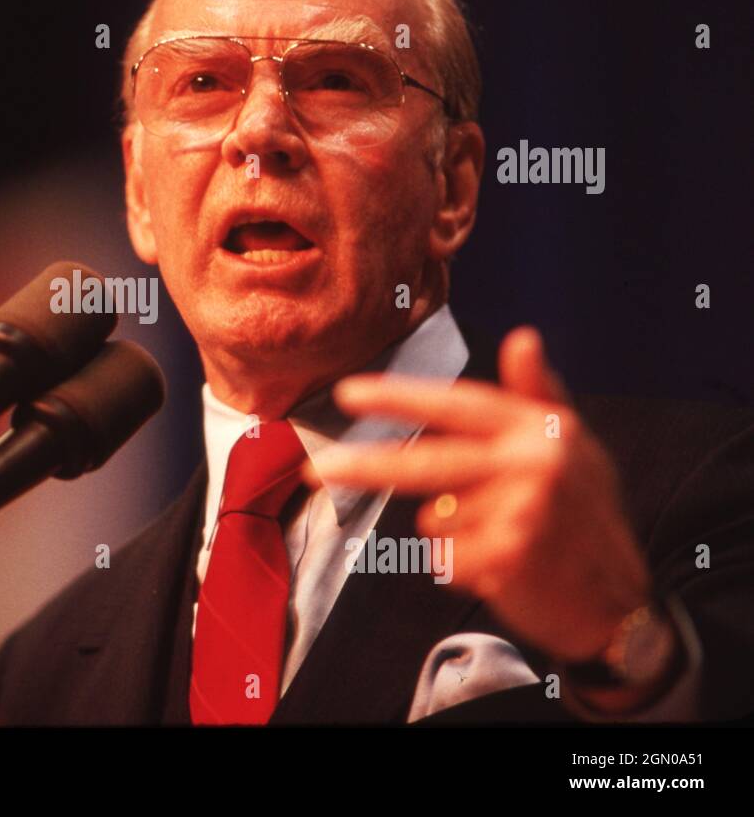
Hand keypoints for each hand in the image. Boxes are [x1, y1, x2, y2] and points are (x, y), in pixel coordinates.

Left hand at [308, 326, 651, 661]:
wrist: (619, 598)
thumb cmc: (584, 514)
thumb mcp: (573, 446)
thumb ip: (538, 394)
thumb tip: (522, 336)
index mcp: (539, 430)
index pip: (456, 405)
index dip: (398, 398)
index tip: (347, 393)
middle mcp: (532, 465)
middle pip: (426, 463)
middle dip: (364, 465)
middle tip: (315, 470)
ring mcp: (521, 514)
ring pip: (435, 517)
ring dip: (451, 532)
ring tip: (497, 539)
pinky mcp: (509, 560)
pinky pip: (446, 558)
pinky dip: (460, 566)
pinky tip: (499, 568)